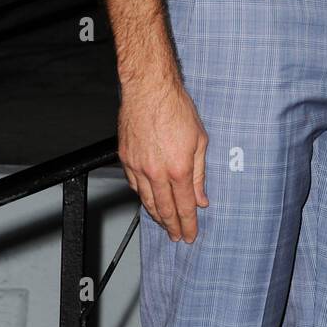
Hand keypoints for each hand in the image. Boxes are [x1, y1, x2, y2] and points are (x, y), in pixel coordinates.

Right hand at [119, 74, 208, 241]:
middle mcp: (156, 172)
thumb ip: (200, 173)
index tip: (190, 235)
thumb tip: (201, 198)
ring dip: (156, 215)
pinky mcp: (125, 159)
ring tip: (164, 223)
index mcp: (178, 168)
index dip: (188, 224)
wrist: (150, 90)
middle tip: (176, 236)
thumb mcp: (200, 140)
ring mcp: (138, 166)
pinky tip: (148, 200)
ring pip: (146, 200)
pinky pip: (133, 185)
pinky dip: (142, 196)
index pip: (185, 206)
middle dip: (172, 226)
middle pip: (164, 209)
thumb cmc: (176, 108)